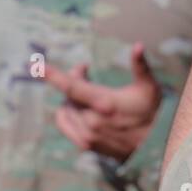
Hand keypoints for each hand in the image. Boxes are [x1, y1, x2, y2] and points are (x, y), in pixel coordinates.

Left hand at [44, 44, 162, 161]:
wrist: (154, 146)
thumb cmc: (151, 112)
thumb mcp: (148, 87)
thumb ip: (140, 65)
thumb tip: (138, 44)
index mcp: (105, 102)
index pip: (72, 87)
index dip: (53, 76)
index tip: (37, 66)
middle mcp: (92, 120)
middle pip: (68, 95)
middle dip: (74, 79)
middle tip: (84, 70)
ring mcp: (88, 134)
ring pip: (65, 109)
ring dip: (70, 97)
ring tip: (84, 91)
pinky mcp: (86, 144)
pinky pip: (64, 124)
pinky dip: (67, 113)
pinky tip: (79, 107)